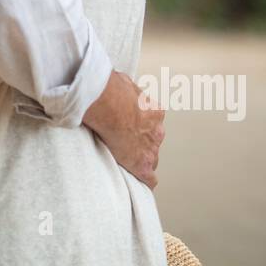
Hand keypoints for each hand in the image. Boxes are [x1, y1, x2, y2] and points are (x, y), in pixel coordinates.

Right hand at [82, 69, 164, 189]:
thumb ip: (126, 89)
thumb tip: (120, 85)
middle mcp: (156, 131)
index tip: (131, 125)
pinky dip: (145, 180)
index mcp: (154, 112)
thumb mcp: (123, 83)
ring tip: (129, 161)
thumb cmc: (113, 91)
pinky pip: (149, 178)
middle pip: (153, 140)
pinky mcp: (142, 164)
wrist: (109, 105)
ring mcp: (151, 149)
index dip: (141, 125)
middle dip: (142, 141)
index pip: (152, 122)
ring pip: (151, 158)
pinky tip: (142, 183)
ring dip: (141, 158)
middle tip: (126, 141)